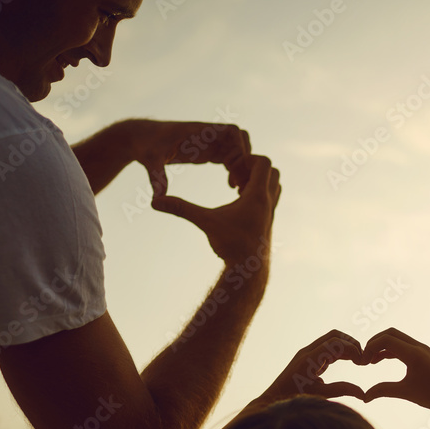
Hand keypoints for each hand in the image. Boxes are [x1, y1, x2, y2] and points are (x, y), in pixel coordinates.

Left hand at [124, 119, 252, 198]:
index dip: (240, 147)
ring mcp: (208, 143)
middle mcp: (206, 135)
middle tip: (240, 180)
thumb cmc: (145, 146)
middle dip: (245, 159)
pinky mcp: (206, 151)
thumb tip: (156, 200)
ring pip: (237, 149)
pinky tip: (231, 185)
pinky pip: (229, 157)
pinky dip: (234, 169)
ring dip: (241, 165)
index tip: (235, 168)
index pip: (231, 131)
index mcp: (198, 132)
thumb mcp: (151, 162)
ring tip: (237, 186)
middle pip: (240, 140)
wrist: (139, 138)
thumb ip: (157, 178)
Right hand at [153, 154, 280, 265]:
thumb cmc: (231, 246)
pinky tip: (239, 204)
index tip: (231, 168)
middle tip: (235, 176)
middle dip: (255, 168)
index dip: (248, 158)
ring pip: (275, 186)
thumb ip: (182, 209)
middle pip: (274, 171)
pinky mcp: (268, 222)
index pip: (264, 162)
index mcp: (257, 196)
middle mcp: (269, 202)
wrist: (249, 270)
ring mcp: (271, 213)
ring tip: (237, 188)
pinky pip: (270, 200)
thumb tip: (155, 202)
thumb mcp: (205, 222)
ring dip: (258, 182)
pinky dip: (258, 195)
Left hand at [260, 330, 365, 402]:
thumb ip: (341, 390)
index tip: (363, 362)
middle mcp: (308, 352)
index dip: (352, 349)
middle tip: (363, 358)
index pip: (335, 343)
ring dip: (347, 347)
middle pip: (334, 336)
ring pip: (332, 340)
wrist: (274, 399)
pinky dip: (340, 352)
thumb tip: (363, 393)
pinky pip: (328, 348)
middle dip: (351, 343)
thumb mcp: (320, 395)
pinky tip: (350, 361)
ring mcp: (308, 353)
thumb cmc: (294, 399)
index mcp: (309, 359)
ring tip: (359, 361)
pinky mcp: (309, 357)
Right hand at [361, 328, 429, 410]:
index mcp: (414, 354)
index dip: (370, 347)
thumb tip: (364, 397)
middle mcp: (418, 347)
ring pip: (397, 338)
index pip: (386, 340)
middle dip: (374, 343)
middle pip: (390, 333)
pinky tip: (382, 360)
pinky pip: (404, 345)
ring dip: (382, 345)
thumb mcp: (405, 392)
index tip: (363, 362)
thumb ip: (383, 390)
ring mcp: (422, 349)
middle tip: (364, 358)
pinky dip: (391, 349)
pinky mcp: (424, 354)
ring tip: (370, 361)